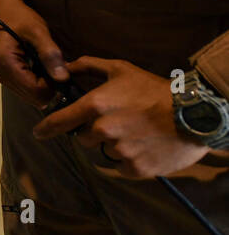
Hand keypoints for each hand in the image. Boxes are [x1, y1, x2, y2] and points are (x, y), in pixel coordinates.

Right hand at [0, 0, 67, 108]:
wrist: (3, 8)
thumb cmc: (20, 17)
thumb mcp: (38, 31)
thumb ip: (50, 54)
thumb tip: (63, 79)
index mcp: (5, 63)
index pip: (35, 91)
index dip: (54, 87)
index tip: (66, 73)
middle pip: (32, 97)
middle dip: (50, 88)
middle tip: (62, 70)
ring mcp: (0, 75)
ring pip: (30, 95)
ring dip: (44, 85)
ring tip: (52, 68)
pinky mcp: (4, 74)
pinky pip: (25, 88)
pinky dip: (38, 82)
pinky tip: (43, 68)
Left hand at [33, 57, 209, 178]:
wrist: (194, 114)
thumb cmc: (154, 89)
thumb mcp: (120, 69)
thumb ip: (88, 66)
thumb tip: (66, 66)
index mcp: (95, 106)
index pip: (59, 122)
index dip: (46, 129)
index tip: (38, 134)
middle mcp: (103, 130)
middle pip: (84, 138)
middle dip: (95, 132)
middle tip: (118, 122)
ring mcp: (119, 151)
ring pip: (105, 151)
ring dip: (114, 145)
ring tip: (136, 132)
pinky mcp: (135, 168)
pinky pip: (122, 167)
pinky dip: (130, 160)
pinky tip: (144, 146)